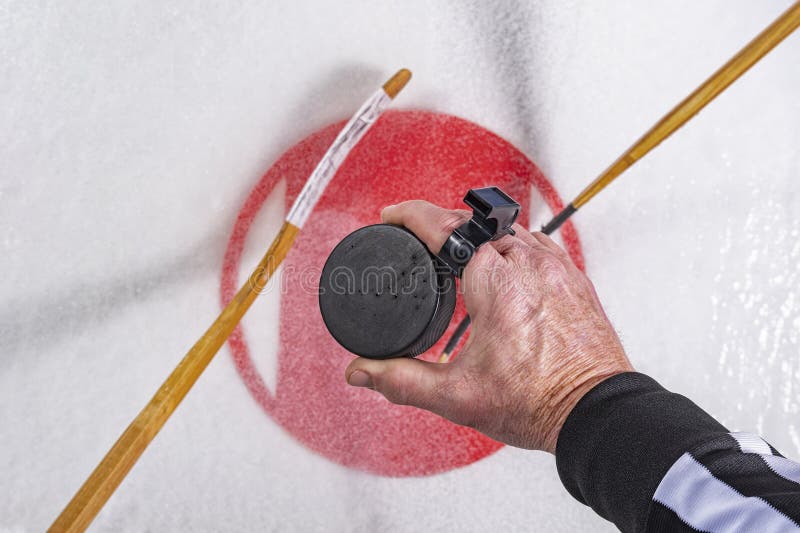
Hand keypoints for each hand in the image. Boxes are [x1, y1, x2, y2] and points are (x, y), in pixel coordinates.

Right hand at [344, 200, 633, 452]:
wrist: (594, 411)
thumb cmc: (538, 402)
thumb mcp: (456, 395)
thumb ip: (401, 380)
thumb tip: (360, 373)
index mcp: (495, 282)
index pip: (442, 226)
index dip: (409, 215)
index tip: (392, 216)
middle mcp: (527, 264)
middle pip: (473, 223)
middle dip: (440, 225)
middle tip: (417, 239)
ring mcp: (555, 267)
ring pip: (507, 229)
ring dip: (478, 234)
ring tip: (456, 253)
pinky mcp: (573, 277)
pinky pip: (537, 243)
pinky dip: (512, 244)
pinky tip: (504, 264)